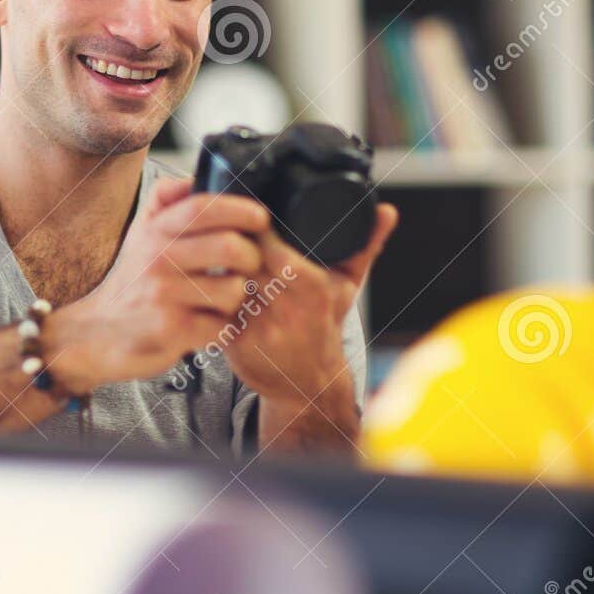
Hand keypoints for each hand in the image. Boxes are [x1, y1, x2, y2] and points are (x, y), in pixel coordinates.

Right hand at [49, 178, 270, 391]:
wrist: (97, 333)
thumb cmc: (132, 280)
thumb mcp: (141, 232)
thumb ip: (166, 199)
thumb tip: (197, 175)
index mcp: (155, 232)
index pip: (202, 207)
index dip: (239, 208)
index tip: (260, 217)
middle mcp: (157, 259)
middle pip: (229, 246)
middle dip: (252, 256)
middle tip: (250, 264)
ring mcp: (164, 296)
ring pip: (232, 290)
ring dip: (237, 297)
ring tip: (223, 298)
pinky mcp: (172, 331)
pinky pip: (222, 325)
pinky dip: (223, 327)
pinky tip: (209, 323)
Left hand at [224, 203, 397, 398]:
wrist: (307, 383)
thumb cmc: (324, 326)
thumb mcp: (347, 286)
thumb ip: (364, 244)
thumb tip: (388, 210)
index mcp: (311, 288)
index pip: (270, 245)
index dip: (254, 229)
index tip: (248, 218)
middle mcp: (284, 308)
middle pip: (244, 260)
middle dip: (232, 243)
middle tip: (223, 229)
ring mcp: (257, 327)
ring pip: (224, 281)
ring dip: (216, 266)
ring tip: (212, 251)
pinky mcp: (233, 342)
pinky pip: (212, 307)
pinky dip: (207, 292)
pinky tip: (205, 281)